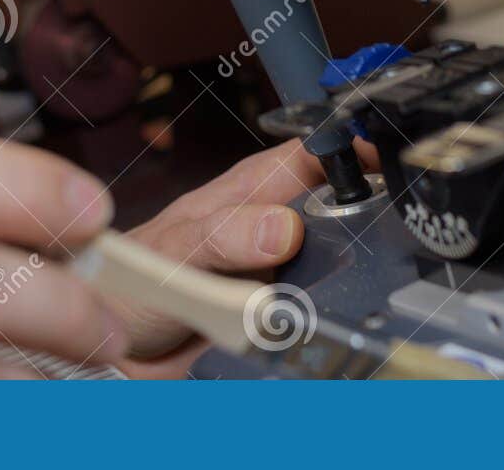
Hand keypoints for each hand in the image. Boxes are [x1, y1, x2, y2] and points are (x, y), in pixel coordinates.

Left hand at [112, 137, 378, 377]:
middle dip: (372, 223)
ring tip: (364, 297)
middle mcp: (275, 230)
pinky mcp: (285, 325)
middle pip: (344, 212)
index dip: (354, 150)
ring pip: (343, 270)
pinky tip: (337, 337)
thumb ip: (224, 235)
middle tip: (391, 241)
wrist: (111, 352)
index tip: (388, 161)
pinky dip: (334, 329)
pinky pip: (323, 323)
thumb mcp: (175, 249)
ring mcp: (284, 278)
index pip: (316, 154)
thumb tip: (282, 228)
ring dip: (354, 284)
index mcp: (251, 191)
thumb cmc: (131, 280)